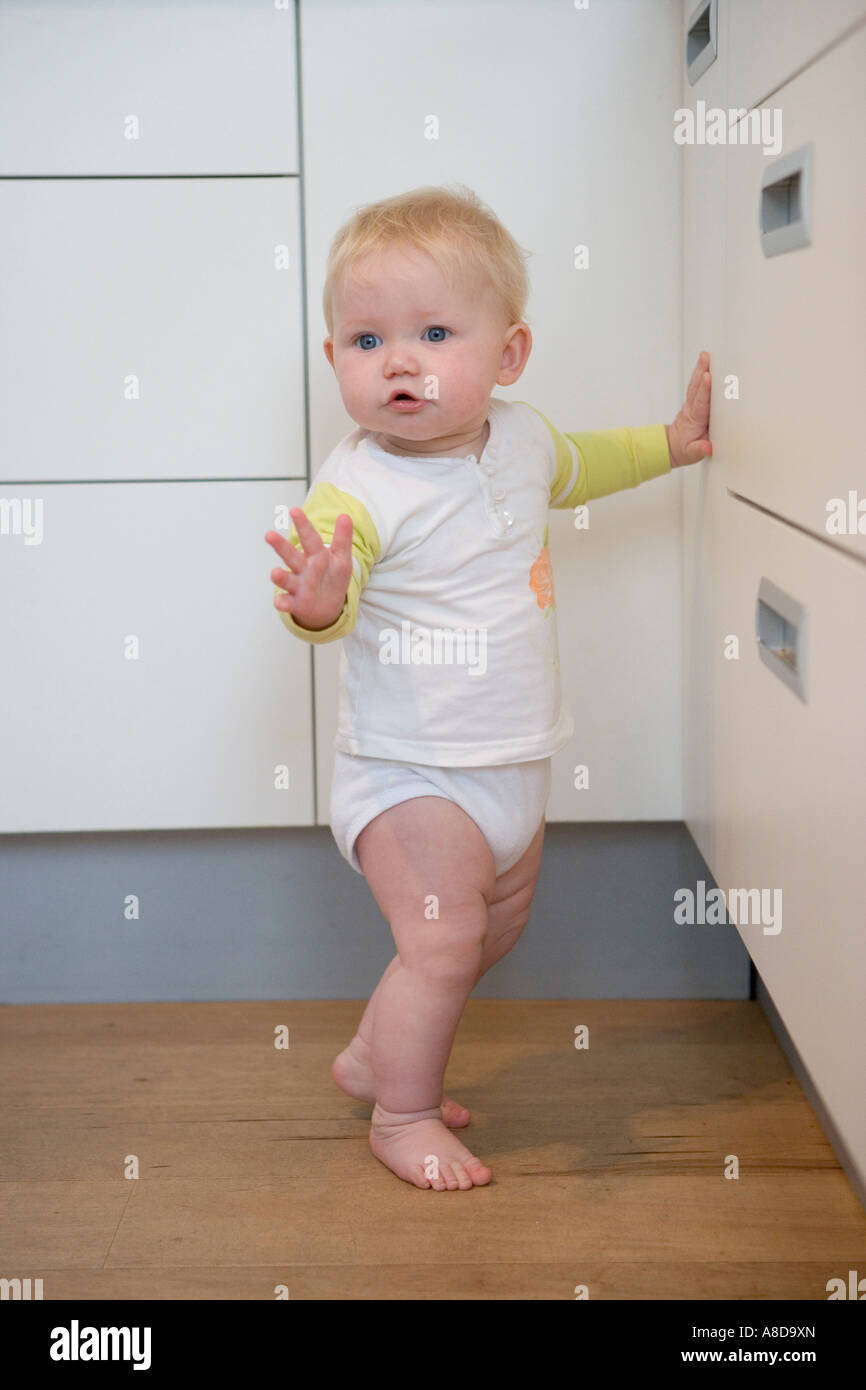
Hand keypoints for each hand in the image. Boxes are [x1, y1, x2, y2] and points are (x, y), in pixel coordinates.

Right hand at [266, 508, 353, 630]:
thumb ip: (342, 539)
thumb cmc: (332, 577)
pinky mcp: (295, 603)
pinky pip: (286, 603)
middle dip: (280, 546)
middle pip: (291, 556)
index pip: (310, 538)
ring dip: (280, 577)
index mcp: (315, 555)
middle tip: (269, 535)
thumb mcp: (342, 558)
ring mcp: (297, 586)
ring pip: (286, 579)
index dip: (303, 525)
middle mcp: (302, 568)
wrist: (327, 606)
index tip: (295, 510)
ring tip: (275, 573)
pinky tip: (280, 603)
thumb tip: (345, 515)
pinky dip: (282, 603)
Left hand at [666, 351, 712, 467]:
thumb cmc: (684, 449)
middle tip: (705, 357)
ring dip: (700, 369)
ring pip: (696, 384)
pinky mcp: (694, 403)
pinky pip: (697, 386)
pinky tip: (705, 364)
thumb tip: (706, 447)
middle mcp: (692, 409)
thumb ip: (699, 450)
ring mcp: (692, 404)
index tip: (708, 377)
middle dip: (701, 372)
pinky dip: (701, 374)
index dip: (705, 390)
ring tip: (705, 355)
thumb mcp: (691, 454)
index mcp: (694, 420)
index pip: (701, 403)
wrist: (672, 447)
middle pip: (697, 388)